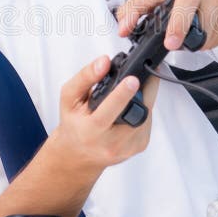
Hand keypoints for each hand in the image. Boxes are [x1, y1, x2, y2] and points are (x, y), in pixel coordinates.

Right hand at [50, 56, 159, 172]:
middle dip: (144, 89)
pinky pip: (148, 121)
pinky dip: (143, 109)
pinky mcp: (140, 146)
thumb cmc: (74, 125)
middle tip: (143, 71)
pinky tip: (130, 107)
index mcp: (90, 131)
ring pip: (146, 114)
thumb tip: (104, 61)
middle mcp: (111, 143)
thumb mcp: (69, 98)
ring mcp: (129, 147)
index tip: (132, 80)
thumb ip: (85, 76)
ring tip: (129, 91)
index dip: (122, 94)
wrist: (79, 154)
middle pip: (137, 112)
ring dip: (143, 97)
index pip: (109, 111)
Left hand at [115, 0, 217, 51]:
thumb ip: (137, 6)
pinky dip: (209, 40)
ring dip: (195, 40)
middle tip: (173, 42)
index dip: (176, 26)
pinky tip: (205, 27)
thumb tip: (124, 28)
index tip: (170, 44)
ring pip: (209, 36)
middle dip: (184, 36)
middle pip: (198, 25)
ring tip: (190, 27)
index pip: (183, 4)